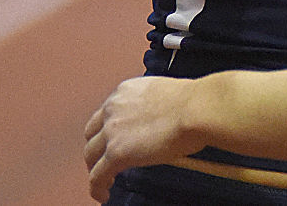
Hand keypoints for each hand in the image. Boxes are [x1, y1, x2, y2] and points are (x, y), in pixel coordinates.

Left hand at [84, 75, 206, 201]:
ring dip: (95, 168)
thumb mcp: (164, 94)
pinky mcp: (116, 153)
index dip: (105, 130)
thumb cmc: (193, 102)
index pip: (105, 113)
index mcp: (125, 91)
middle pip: (91, 134)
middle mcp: (114, 107)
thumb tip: (158, 121)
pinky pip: (97, 176)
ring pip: (90, 155)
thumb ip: (151, 106)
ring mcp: (112, 131)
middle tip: (104, 161)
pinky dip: (98, 188)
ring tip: (104, 181)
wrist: (196, 108)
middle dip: (96, 149)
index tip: (111, 140)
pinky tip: (104, 194)